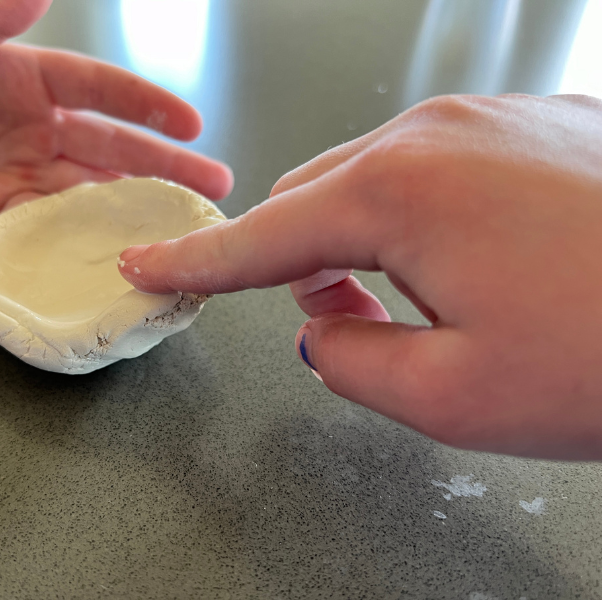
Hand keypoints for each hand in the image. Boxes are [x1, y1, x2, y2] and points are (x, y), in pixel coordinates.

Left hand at [0, 0, 231, 232]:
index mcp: (16, 76)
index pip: (99, 90)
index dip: (149, 108)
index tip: (193, 127)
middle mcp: (23, 124)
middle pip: (109, 147)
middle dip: (163, 167)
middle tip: (211, 188)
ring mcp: (8, 171)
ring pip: (86, 190)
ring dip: (133, 205)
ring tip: (178, 224)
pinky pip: (47, 224)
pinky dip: (82, 236)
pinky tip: (113, 248)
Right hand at [117, 94, 601, 459]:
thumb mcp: (451, 396)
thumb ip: (350, 361)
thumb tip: (326, 330)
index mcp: (398, 192)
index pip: (262, 239)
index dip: (197, 264)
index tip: (149, 263)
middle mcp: (435, 134)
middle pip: (312, 195)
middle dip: (303, 263)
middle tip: (343, 322)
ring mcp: (489, 118)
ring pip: (371, 175)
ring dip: (364, 241)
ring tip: (424, 302)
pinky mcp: (535, 124)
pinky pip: (434, 162)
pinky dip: (420, 216)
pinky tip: (478, 261)